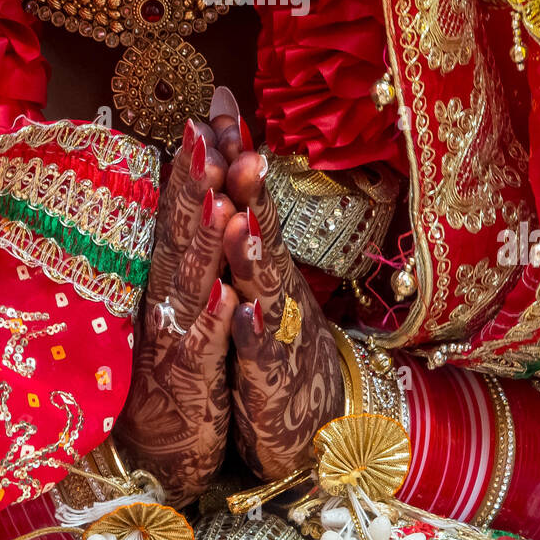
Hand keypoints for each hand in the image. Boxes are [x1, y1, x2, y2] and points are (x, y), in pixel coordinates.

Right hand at [115, 112, 239, 505]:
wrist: (165, 448)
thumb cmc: (176, 364)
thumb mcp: (180, 298)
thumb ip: (181, 247)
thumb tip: (184, 191)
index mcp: (168, 274)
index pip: (178, 212)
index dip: (191, 166)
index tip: (205, 118)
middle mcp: (165, 298)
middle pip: (179, 235)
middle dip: (192, 185)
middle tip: (203, 135)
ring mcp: (173, 340)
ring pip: (191, 285)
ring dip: (205, 245)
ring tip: (220, 202)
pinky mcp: (189, 385)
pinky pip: (204, 350)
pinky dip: (216, 325)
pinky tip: (228, 298)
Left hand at [223, 149, 343, 481]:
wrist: (317, 432)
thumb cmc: (277, 349)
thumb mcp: (259, 285)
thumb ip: (249, 228)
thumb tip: (231, 166)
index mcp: (263, 265)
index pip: (249, 201)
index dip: (236, 158)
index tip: (222, 107)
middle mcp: (275, 291)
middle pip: (263, 232)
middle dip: (252, 189)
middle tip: (240, 146)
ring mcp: (277, 335)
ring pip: (264, 289)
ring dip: (252, 252)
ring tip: (240, 218)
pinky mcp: (273, 385)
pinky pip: (262, 358)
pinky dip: (254, 336)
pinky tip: (246, 314)